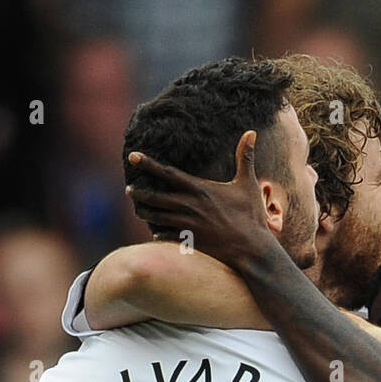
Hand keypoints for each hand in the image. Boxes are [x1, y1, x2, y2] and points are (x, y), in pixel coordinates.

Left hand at [125, 131, 274, 269]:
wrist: (251, 249)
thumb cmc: (251, 216)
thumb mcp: (248, 184)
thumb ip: (245, 158)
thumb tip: (251, 132)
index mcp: (200, 189)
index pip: (167, 173)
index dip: (148, 163)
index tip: (133, 156)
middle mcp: (190, 206)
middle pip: (156, 196)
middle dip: (140, 192)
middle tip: (129, 189)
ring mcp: (188, 225)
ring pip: (158, 217)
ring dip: (146, 212)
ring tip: (137, 209)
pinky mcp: (190, 241)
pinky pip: (168, 236)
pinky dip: (160, 233)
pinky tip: (155, 232)